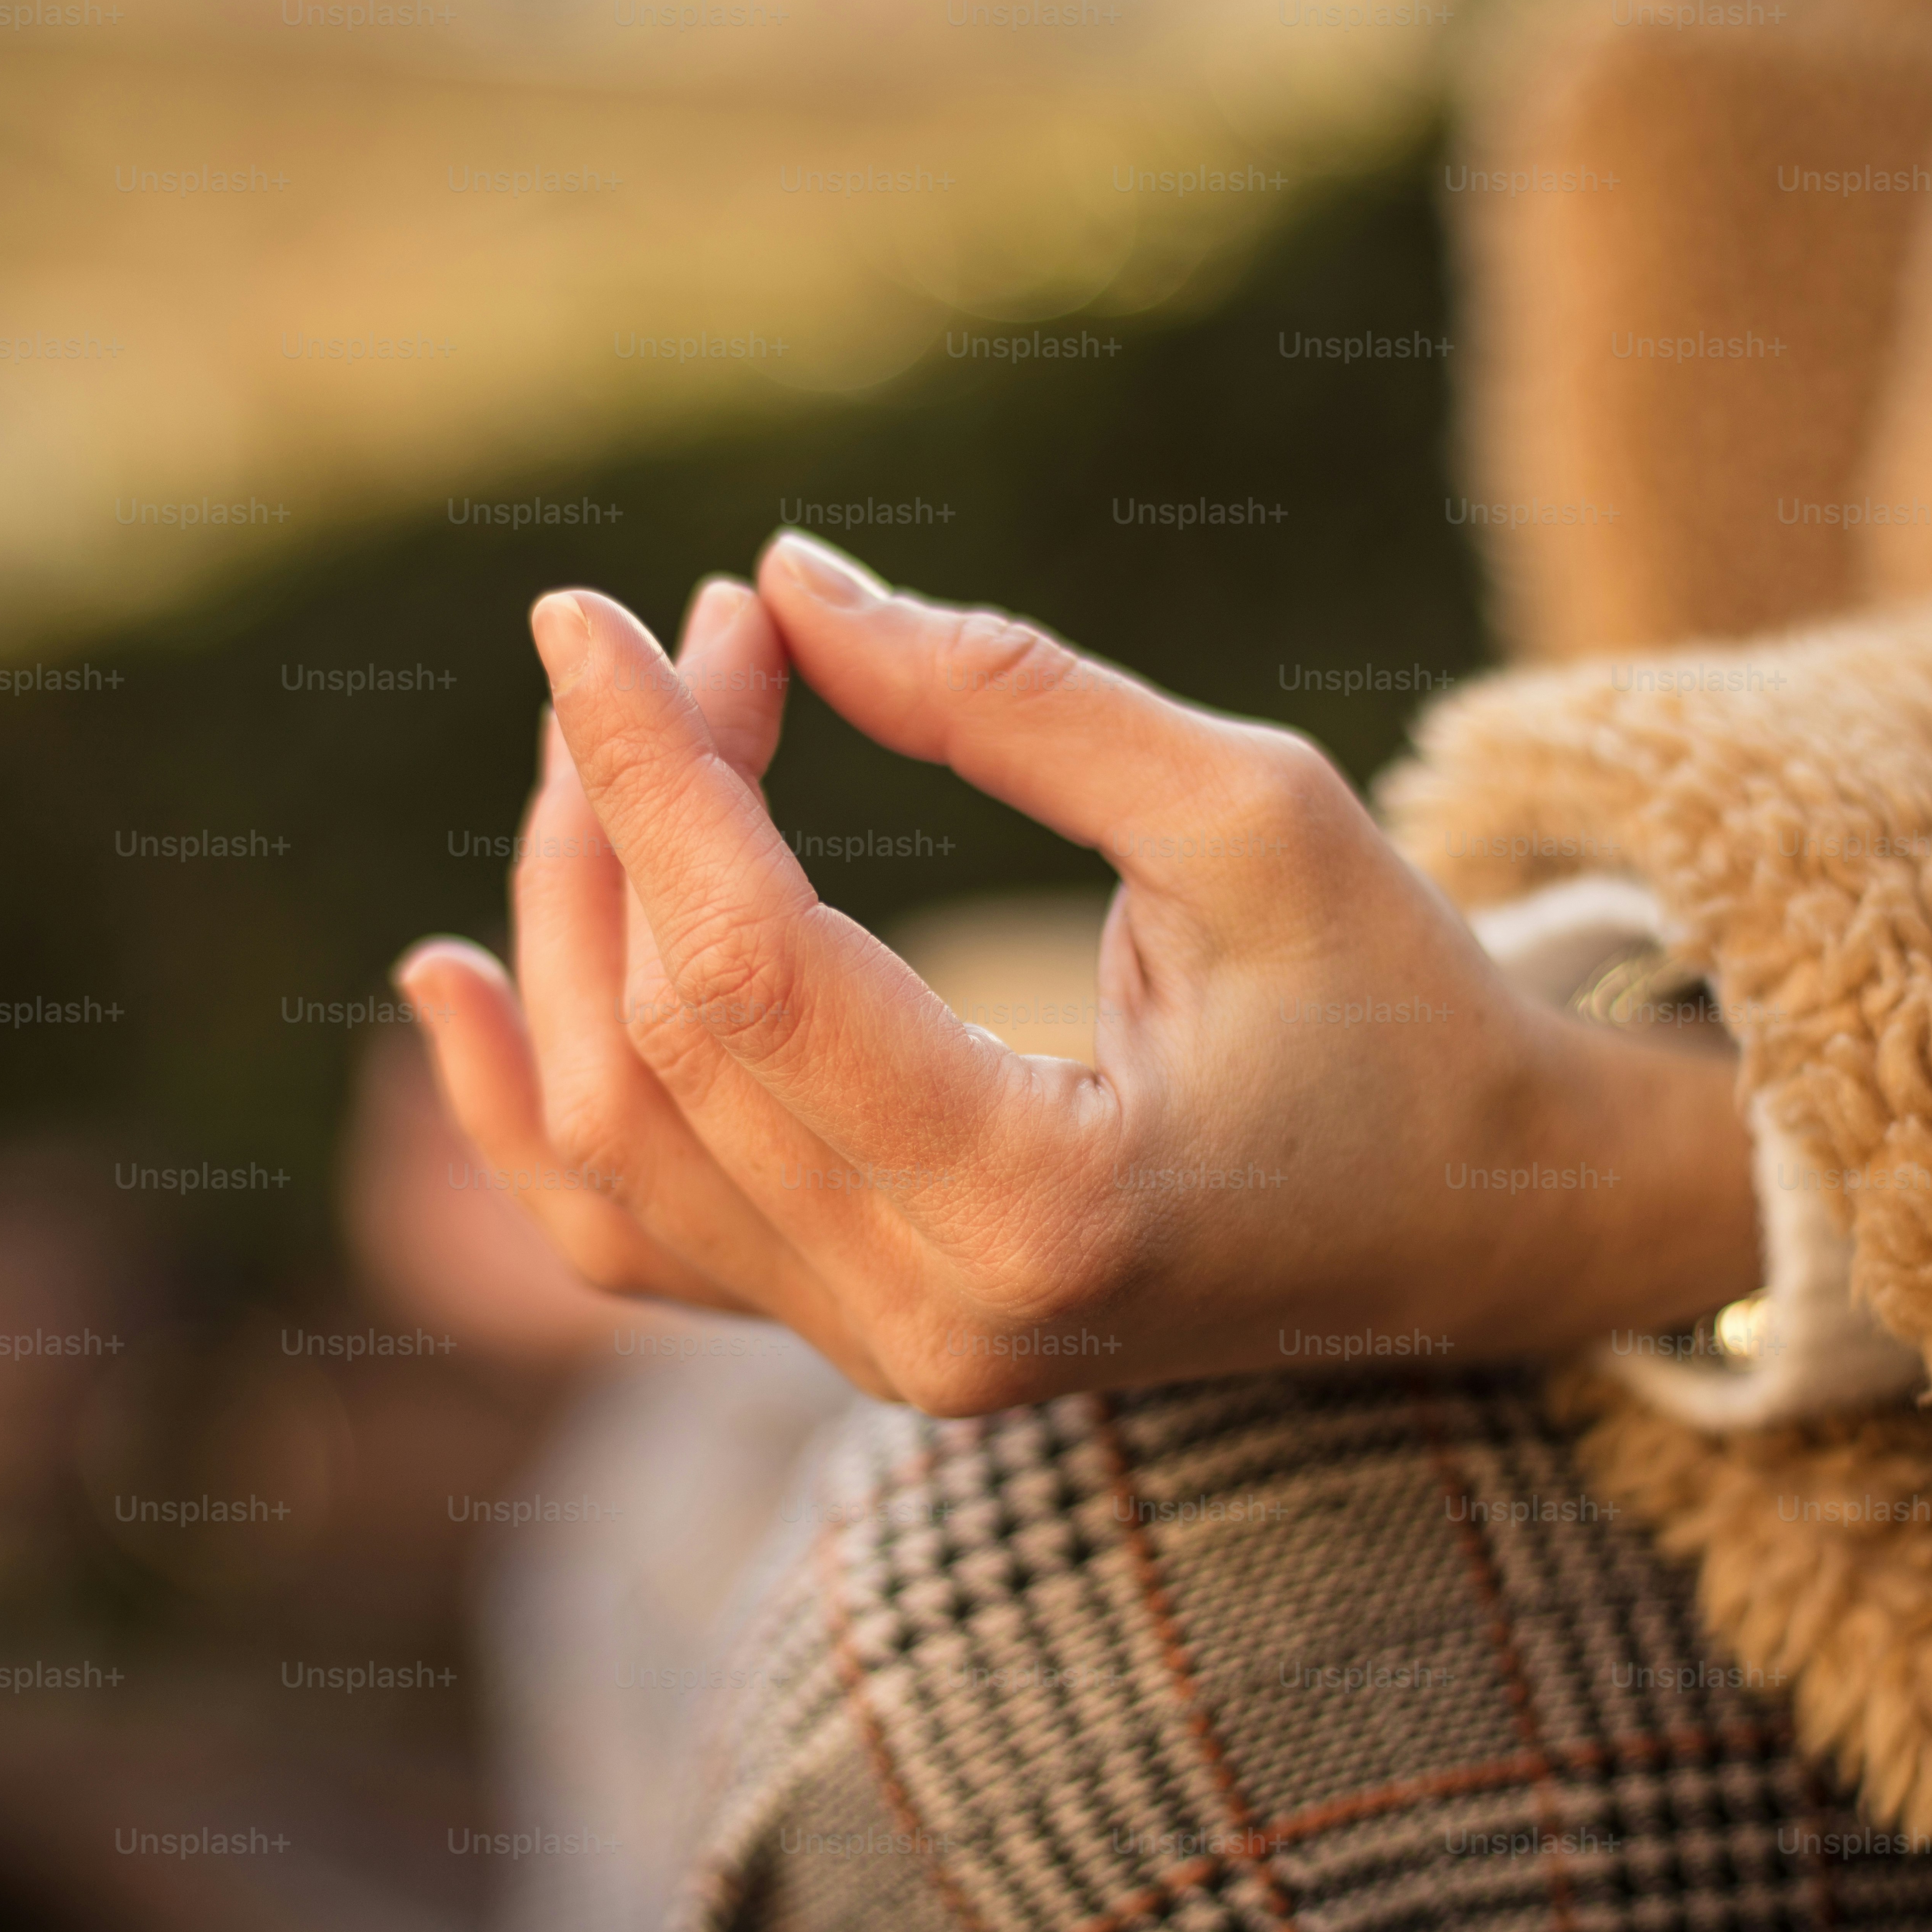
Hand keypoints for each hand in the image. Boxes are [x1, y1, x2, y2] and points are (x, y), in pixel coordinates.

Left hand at [395, 532, 1759, 1414]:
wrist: (1483, 1217)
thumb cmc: (1402, 1003)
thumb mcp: (1247, 812)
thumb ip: (1007, 698)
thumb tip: (783, 578)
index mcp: (1047, 1206)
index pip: (743, 968)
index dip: (647, 772)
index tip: (590, 614)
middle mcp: (935, 1320)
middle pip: (659, 1039)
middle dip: (631, 810)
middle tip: (697, 638)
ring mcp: (886, 1354)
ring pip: (612, 1141)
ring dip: (568, 926)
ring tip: (590, 753)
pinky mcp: (865, 1338)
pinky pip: (628, 1238)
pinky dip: (519, 1110)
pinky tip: (448, 978)